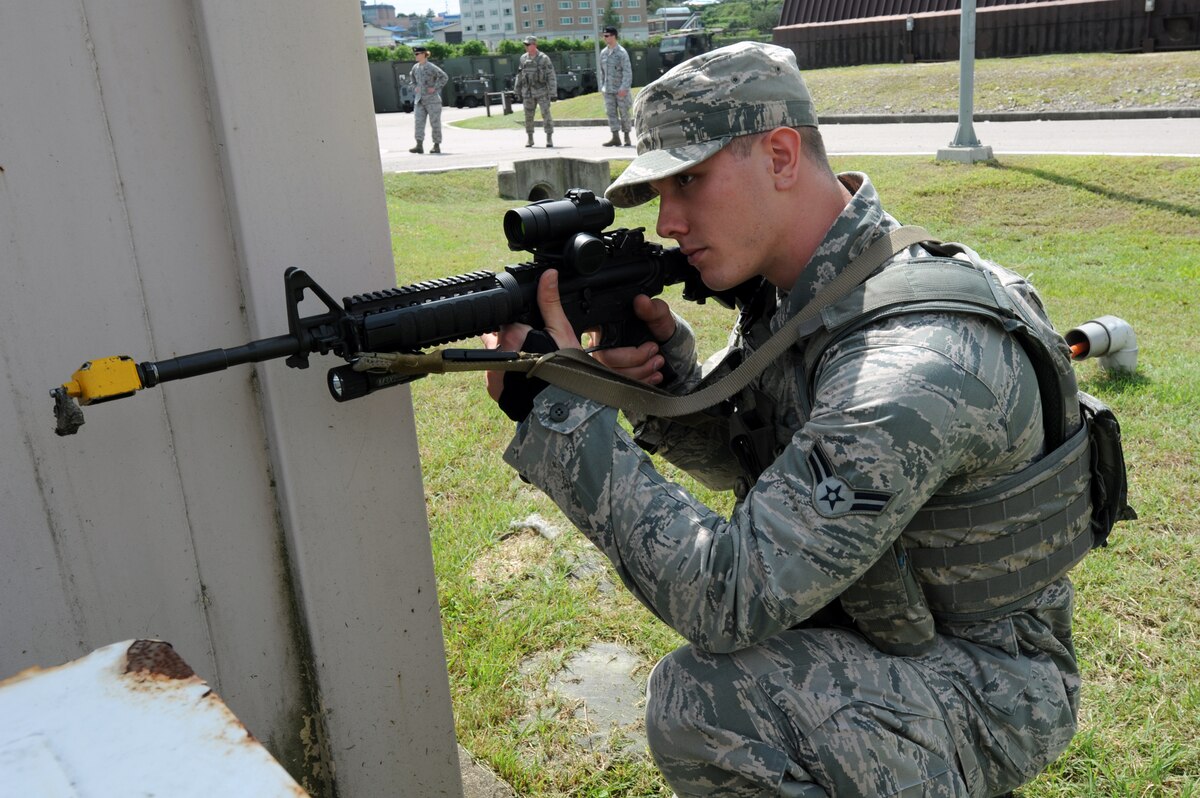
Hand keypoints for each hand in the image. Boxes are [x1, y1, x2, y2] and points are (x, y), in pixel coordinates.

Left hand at [483, 270, 580, 420]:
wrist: (562, 409)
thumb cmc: (565, 372)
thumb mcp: (561, 332)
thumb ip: (550, 303)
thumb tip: (548, 275)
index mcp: (511, 334)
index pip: (508, 318)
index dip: (520, 321)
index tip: (532, 328)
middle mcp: (496, 351)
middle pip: (499, 335)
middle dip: (513, 337)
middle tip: (535, 346)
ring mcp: (491, 371)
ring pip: (496, 353)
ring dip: (508, 354)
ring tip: (531, 362)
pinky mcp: (492, 387)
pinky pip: (495, 372)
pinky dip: (506, 371)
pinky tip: (523, 374)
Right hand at [591, 295, 675, 385]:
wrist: (667, 347)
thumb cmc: (658, 328)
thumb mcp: (659, 315)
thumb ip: (652, 308)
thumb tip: (642, 301)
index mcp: (605, 326)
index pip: (592, 333)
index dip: (605, 343)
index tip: (629, 347)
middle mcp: (599, 345)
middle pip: (605, 358)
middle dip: (635, 359)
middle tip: (654, 351)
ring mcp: (604, 363)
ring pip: (614, 374)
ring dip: (641, 371)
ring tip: (658, 361)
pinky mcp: (614, 377)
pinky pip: (622, 385)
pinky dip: (642, 382)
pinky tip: (655, 375)